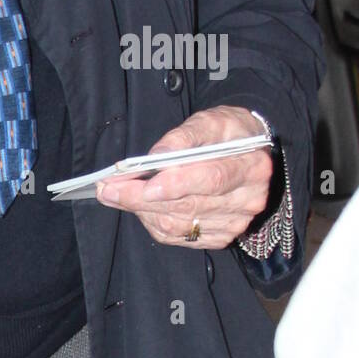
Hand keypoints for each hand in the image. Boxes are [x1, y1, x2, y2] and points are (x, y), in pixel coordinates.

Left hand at [95, 106, 273, 248]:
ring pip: (181, 225)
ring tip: (115, 195)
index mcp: (250, 166)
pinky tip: (140, 208)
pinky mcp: (223, 235)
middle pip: (190, 205)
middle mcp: (248, 199)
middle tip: (108, 189)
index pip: (211, 179)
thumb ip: (184, 137)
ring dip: (143, 211)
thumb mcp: (210, 120)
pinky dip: (155, 223)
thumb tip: (156, 156)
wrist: (251, 151)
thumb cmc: (228, 132)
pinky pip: (181, 237)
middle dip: (142, 198)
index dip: (176, 184)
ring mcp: (236, 222)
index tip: (144, 184)